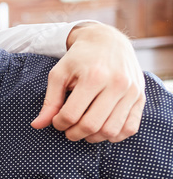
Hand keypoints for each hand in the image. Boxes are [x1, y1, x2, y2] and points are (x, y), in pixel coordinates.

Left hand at [31, 22, 144, 142]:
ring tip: (83, 130)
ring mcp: (132, 91)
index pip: (71, 115)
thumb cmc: (79, 58)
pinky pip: (130, 128)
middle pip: (92, 125)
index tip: (56, 121)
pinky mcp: (141, 97)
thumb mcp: (59, 74)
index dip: (59, 124)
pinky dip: (114, 135)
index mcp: (94, 76)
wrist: (107, 41)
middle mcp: (117, 84)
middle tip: (68, 130)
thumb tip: (37, 125)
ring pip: (111, 130)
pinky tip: (102, 129)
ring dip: (93, 137)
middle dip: (74, 134)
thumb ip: (49, 101)